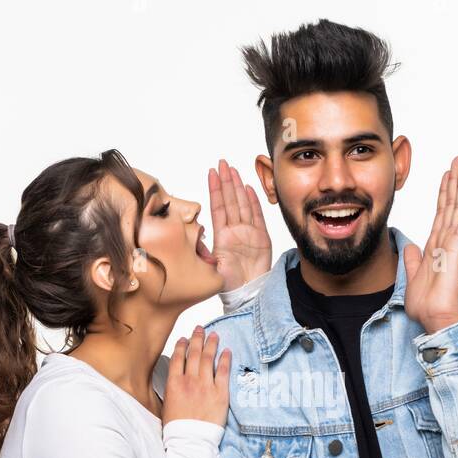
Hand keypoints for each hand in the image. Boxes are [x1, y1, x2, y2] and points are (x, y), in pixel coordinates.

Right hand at [163, 326, 231, 426]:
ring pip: (208, 359)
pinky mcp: (220, 393)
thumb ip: (172, 389)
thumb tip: (175, 379)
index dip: (182, 346)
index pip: (178, 358)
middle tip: (200, 329)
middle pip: (194, 354)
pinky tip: (227, 351)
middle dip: (197, 339)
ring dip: (211, 344)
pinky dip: (225, 359)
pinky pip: (224, 372)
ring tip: (214, 335)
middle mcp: (190, 381)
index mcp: (174, 383)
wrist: (190, 441)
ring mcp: (206, 386)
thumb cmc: (177, 428)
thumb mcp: (166, 405)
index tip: (185, 338)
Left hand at [208, 158, 270, 292]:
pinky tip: (248, 188)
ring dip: (237, 187)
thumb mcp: (212, 270)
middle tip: (222, 163)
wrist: (248, 294)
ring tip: (233, 170)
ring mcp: (248, 233)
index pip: (217, 207)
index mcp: (222, 237)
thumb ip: (207, 257)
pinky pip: (257, 216)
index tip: (211, 173)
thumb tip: (196, 244)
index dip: (215, 190)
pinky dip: (253, 202)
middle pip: (230, 201)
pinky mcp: (261, 237)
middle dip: (226, 181)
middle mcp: (234, 231)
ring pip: (242, 204)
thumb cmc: (231, 286)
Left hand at [403, 156, 457, 334]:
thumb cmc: (427, 305)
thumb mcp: (412, 278)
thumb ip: (412, 261)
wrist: (435, 318)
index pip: (440, 214)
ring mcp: (454, 243)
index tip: (447, 176)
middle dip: (454, 182)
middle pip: (451, 205)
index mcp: (435, 247)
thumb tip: (410, 247)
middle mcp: (446, 241)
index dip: (443, 194)